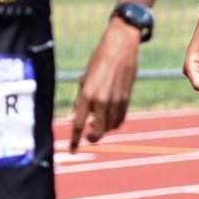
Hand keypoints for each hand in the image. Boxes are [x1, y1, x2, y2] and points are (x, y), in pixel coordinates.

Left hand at [68, 22, 139, 152]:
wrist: (120, 48)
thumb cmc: (98, 61)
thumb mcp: (84, 80)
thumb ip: (80, 101)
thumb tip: (72, 119)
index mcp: (87, 95)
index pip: (78, 124)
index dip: (74, 140)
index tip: (72, 150)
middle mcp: (101, 101)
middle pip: (97, 132)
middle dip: (92, 137)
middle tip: (88, 136)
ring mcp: (115, 102)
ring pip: (110, 128)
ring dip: (103, 129)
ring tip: (99, 122)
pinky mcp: (126, 100)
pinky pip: (120, 120)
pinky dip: (114, 122)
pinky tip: (109, 117)